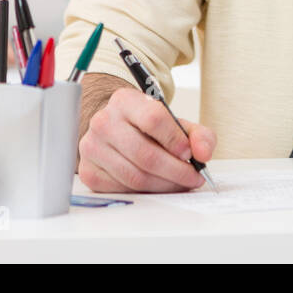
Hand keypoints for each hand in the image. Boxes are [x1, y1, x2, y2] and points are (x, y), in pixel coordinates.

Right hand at [77, 87, 216, 192]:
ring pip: (134, 176)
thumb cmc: (148, 125)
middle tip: (193, 177)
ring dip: (164, 185)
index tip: (190, 154)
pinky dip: (146, 192)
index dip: (175, 140)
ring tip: (180, 183)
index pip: (153, 119)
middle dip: (176, 171)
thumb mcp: (176, 122)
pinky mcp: (89, 171)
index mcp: (125, 101)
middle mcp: (103, 122)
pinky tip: (159, 185)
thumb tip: (203, 154)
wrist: (118, 127)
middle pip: (145, 154)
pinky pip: (122, 189)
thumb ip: (199, 135)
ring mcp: (92, 147)